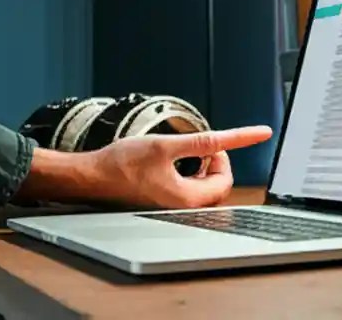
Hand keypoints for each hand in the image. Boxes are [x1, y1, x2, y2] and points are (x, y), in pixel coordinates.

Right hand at [85, 126, 273, 208]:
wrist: (92, 177)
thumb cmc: (122, 164)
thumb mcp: (165, 146)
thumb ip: (199, 143)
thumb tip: (228, 138)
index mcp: (186, 197)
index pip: (224, 179)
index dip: (230, 154)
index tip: (249, 135)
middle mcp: (182, 207)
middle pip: (217, 184)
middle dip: (215, 161)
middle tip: (203, 144)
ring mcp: (172, 206)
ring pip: (203, 187)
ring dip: (203, 167)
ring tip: (189, 150)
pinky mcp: (163, 202)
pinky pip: (188, 189)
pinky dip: (190, 173)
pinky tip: (176, 161)